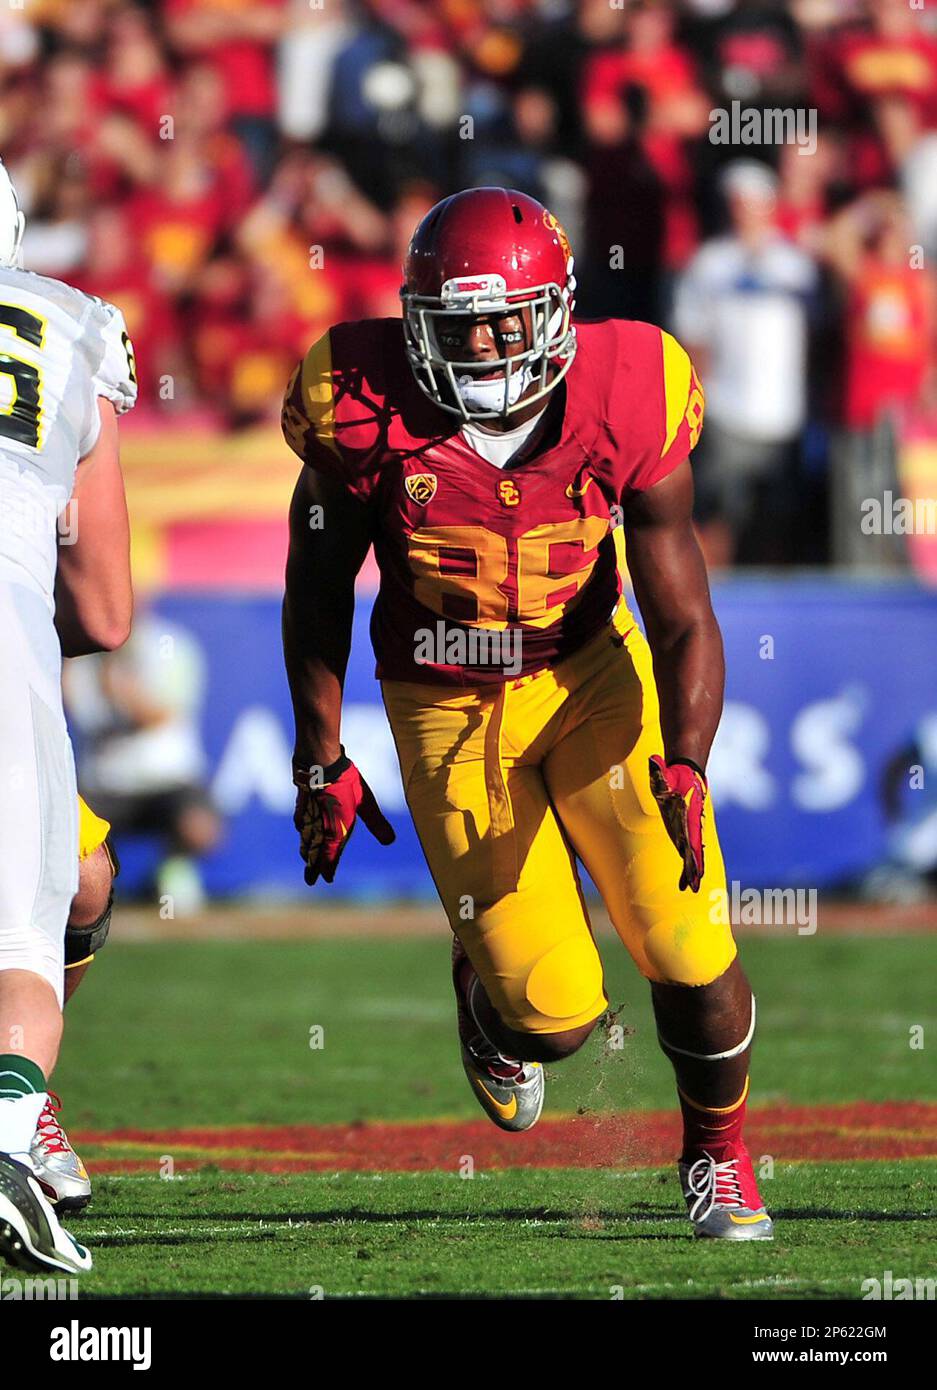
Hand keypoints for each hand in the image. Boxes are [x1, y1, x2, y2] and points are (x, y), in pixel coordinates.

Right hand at [293, 751, 394, 884]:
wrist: (319, 761)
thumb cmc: (344, 781)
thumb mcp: (365, 802)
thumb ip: (376, 822)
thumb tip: (390, 841)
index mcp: (335, 831)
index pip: (330, 857)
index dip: (328, 869)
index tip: (327, 880)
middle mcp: (319, 828)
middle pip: (314, 852)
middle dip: (312, 866)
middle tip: (309, 880)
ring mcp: (307, 817)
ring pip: (305, 839)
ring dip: (306, 851)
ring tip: (305, 858)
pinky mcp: (301, 805)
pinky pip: (300, 824)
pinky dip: (302, 832)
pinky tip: (300, 830)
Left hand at [649, 754, 706, 892]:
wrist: (686, 772)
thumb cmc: (673, 775)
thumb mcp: (664, 773)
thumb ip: (660, 771)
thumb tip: (653, 761)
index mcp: (688, 817)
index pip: (691, 839)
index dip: (693, 854)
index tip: (695, 869)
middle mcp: (691, 825)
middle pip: (694, 851)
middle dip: (695, 870)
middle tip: (694, 887)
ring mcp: (689, 828)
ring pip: (693, 853)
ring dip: (693, 871)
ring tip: (692, 888)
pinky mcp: (685, 829)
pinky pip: (688, 850)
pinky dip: (690, 864)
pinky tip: (687, 877)